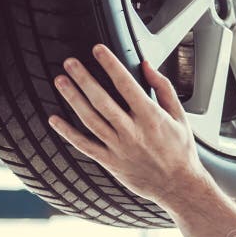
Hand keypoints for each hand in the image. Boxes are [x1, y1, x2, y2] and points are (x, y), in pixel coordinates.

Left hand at [48, 44, 211, 210]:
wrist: (179, 186)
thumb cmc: (181, 151)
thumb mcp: (180, 117)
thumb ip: (164, 89)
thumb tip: (148, 67)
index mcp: (151, 117)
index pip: (126, 85)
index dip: (110, 65)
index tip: (98, 50)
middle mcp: (133, 131)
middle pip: (102, 101)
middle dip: (84, 79)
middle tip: (70, 63)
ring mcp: (119, 147)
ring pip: (90, 119)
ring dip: (73, 99)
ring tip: (61, 81)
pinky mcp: (111, 162)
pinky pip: (85, 145)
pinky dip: (68, 133)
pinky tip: (55, 120)